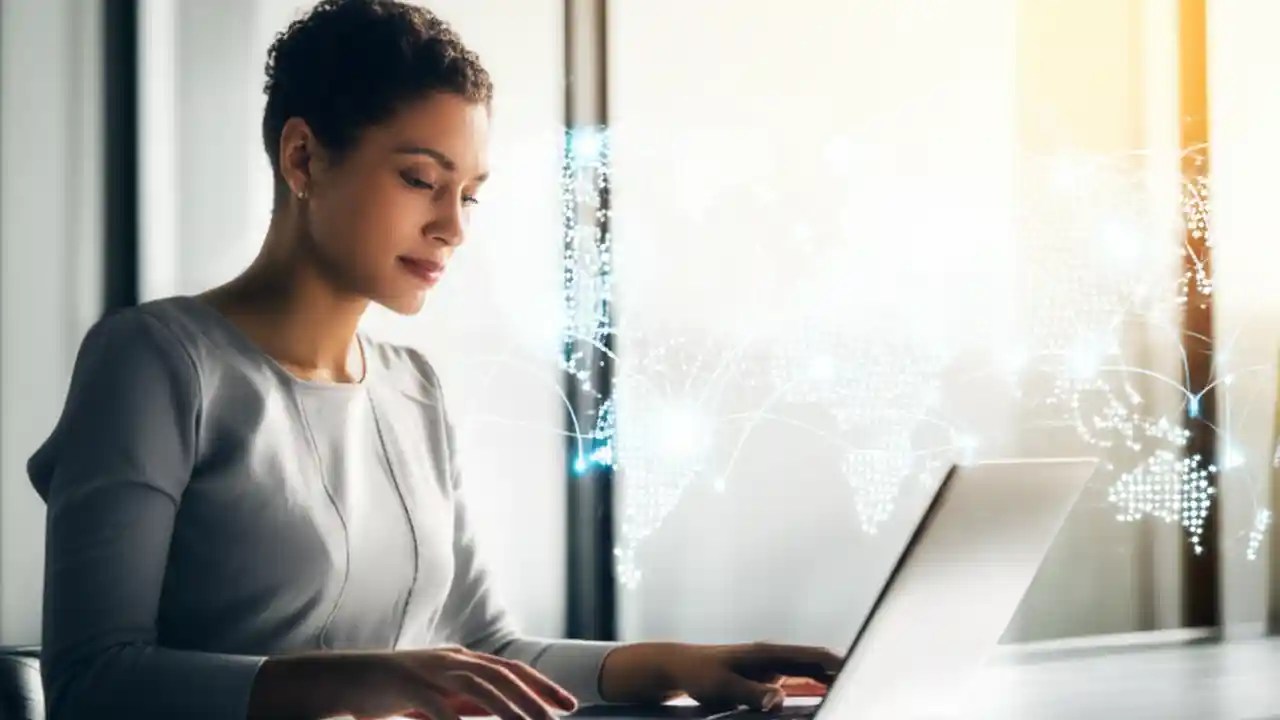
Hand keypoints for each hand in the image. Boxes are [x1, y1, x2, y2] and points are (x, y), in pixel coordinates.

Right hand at [357, 645, 578, 719]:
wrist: (343, 679)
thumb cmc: (393, 690)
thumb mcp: (439, 693)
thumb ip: (469, 700)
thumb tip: (504, 711)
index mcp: (462, 659)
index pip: (512, 670)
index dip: (542, 686)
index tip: (569, 705)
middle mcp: (451, 660)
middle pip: (502, 675)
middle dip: (535, 697)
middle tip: (559, 718)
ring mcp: (430, 671)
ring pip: (479, 687)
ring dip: (508, 708)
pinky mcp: (407, 686)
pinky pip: (438, 706)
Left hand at [599, 641, 840, 711]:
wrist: (679, 666)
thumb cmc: (699, 673)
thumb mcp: (721, 686)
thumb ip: (751, 692)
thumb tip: (778, 699)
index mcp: (768, 653)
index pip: (814, 655)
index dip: (840, 662)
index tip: (862, 669)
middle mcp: (775, 657)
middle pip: (819, 662)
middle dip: (844, 669)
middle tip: (869, 683)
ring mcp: (773, 666)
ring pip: (812, 671)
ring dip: (833, 678)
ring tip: (858, 689)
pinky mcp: (767, 677)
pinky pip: (800, 680)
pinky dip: (818, 685)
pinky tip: (830, 693)